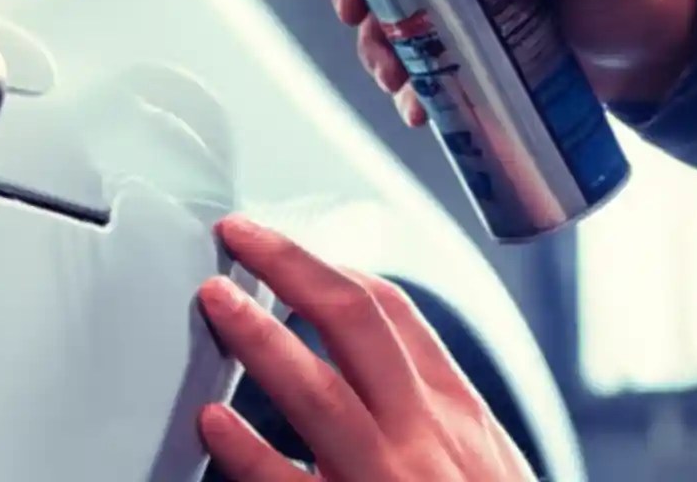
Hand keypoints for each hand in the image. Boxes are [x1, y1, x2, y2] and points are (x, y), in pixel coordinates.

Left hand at [196, 216, 533, 480]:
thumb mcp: (484, 458)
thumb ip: (431, 407)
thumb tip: (373, 360)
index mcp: (456, 413)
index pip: (393, 313)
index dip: (329, 267)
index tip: (284, 250)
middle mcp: (427, 438)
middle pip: (355, 323)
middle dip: (291, 267)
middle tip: (238, 237)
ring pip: (321, 392)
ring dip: (260, 338)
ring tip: (216, 304)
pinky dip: (248, 452)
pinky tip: (211, 423)